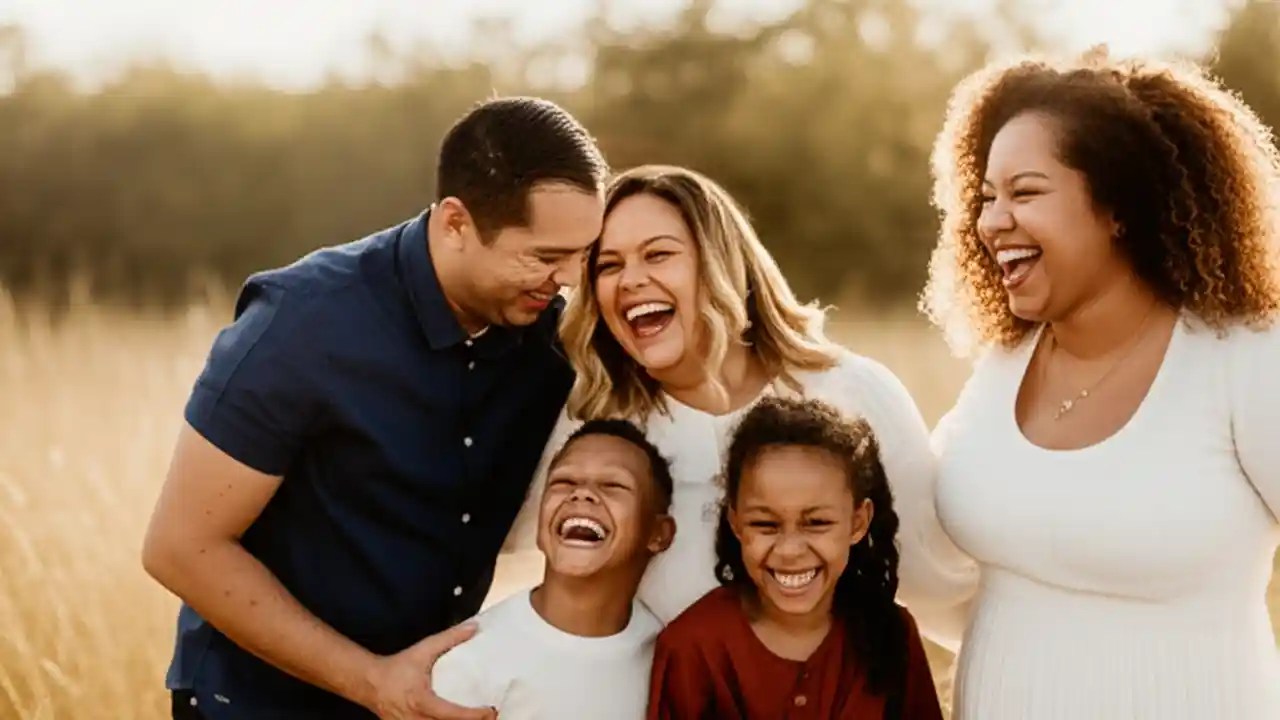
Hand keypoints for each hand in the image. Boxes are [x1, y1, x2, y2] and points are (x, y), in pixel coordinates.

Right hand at [361, 623, 495, 719]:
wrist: (369, 682)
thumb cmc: (396, 667)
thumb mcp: (423, 650)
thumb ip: (449, 638)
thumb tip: (473, 628)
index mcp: (422, 702)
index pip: (452, 714)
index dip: (474, 715)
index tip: (489, 710)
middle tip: (491, 716)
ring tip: (478, 719)